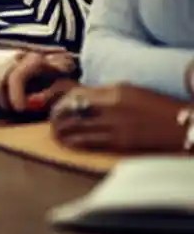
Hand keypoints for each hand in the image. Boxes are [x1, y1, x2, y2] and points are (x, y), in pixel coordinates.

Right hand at [0, 50, 78, 113]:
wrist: (61, 70)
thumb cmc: (64, 80)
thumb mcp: (66, 85)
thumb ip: (51, 93)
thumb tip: (33, 102)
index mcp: (34, 59)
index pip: (16, 75)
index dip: (15, 94)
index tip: (21, 109)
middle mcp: (15, 58)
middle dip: (6, 101)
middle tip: (15, 114)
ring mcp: (4, 65)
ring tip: (10, 113)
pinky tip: (3, 109)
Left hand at [50, 84, 189, 152]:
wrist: (180, 126)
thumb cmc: (157, 110)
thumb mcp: (131, 93)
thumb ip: (106, 95)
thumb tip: (83, 100)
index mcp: (115, 90)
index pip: (76, 92)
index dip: (60, 101)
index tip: (55, 107)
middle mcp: (112, 104)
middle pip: (71, 108)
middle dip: (56, 116)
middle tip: (52, 122)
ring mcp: (115, 123)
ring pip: (75, 125)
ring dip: (61, 131)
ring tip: (56, 134)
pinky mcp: (120, 141)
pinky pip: (88, 140)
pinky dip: (74, 142)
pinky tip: (68, 143)